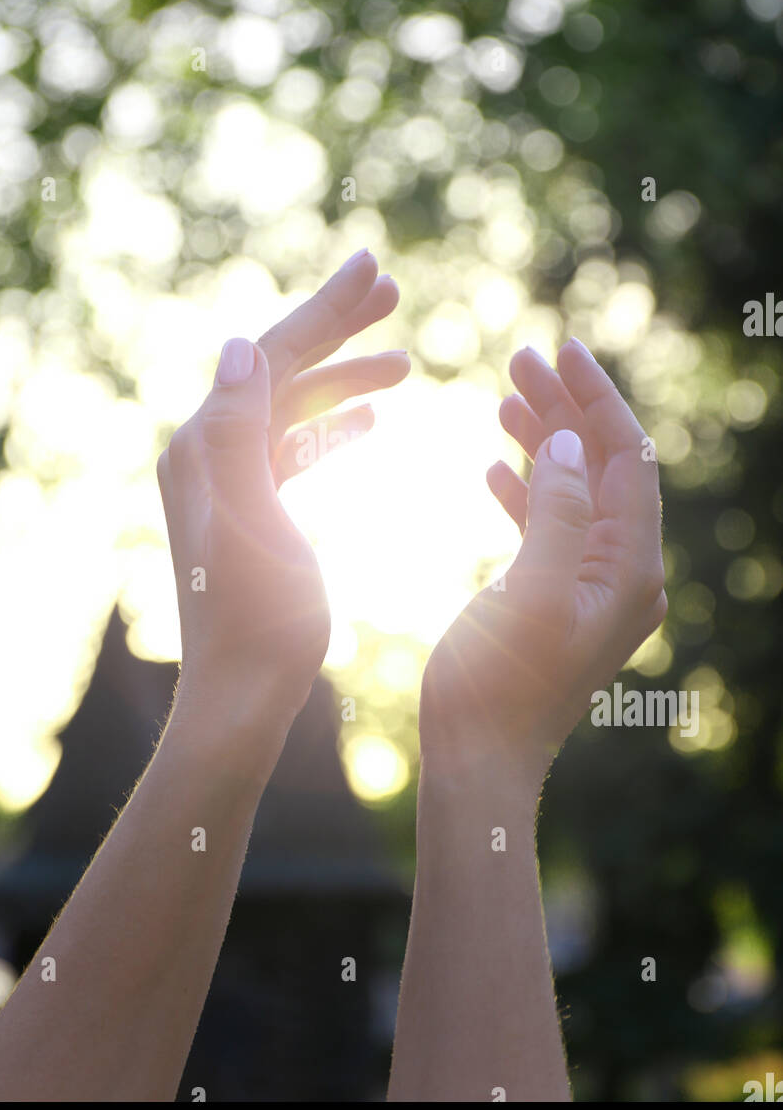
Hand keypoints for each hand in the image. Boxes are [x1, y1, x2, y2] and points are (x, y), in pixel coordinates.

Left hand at [158, 249, 409, 723]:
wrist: (244, 690)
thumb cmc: (256, 616)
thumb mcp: (250, 519)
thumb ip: (238, 431)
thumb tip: (244, 345)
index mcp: (206, 446)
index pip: (272, 356)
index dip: (326, 310)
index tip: (376, 267)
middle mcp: (209, 453)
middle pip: (281, 369)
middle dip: (337, 328)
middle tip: (391, 290)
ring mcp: (230, 482)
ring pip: (293, 407)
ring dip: (345, 379)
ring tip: (404, 362)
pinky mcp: (253, 511)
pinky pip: (295, 449)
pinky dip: (333, 427)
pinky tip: (373, 421)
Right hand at [420, 338, 665, 790]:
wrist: (478, 759)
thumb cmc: (499, 687)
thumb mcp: (532, 595)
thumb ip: (559, 515)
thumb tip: (573, 447)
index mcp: (631, 569)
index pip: (628, 459)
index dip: (597, 399)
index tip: (561, 349)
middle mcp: (623, 573)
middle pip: (603, 466)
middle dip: (567, 409)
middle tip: (521, 360)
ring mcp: (590, 586)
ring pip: (574, 490)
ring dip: (544, 440)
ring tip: (504, 396)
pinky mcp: (555, 598)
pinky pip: (550, 524)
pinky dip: (527, 487)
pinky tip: (497, 463)